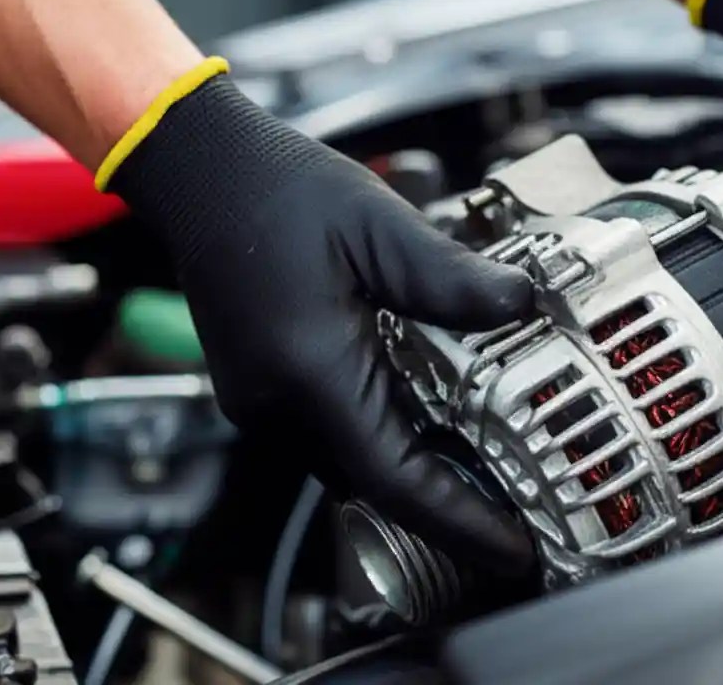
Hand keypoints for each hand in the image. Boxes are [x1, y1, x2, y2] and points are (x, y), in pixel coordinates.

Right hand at [108, 75, 536, 573]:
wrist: (200, 171)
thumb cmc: (277, 191)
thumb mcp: (379, 225)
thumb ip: (450, 277)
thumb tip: (522, 305)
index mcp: (310, 372)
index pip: (397, 480)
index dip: (462, 523)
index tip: (515, 551)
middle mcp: (278, 406)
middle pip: (377, 487)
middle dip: (449, 511)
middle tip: (520, 516)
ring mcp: (261, 405)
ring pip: (352, 469)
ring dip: (415, 478)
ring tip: (489, 475)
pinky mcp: (260, 392)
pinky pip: (330, 440)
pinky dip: (384, 445)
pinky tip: (428, 421)